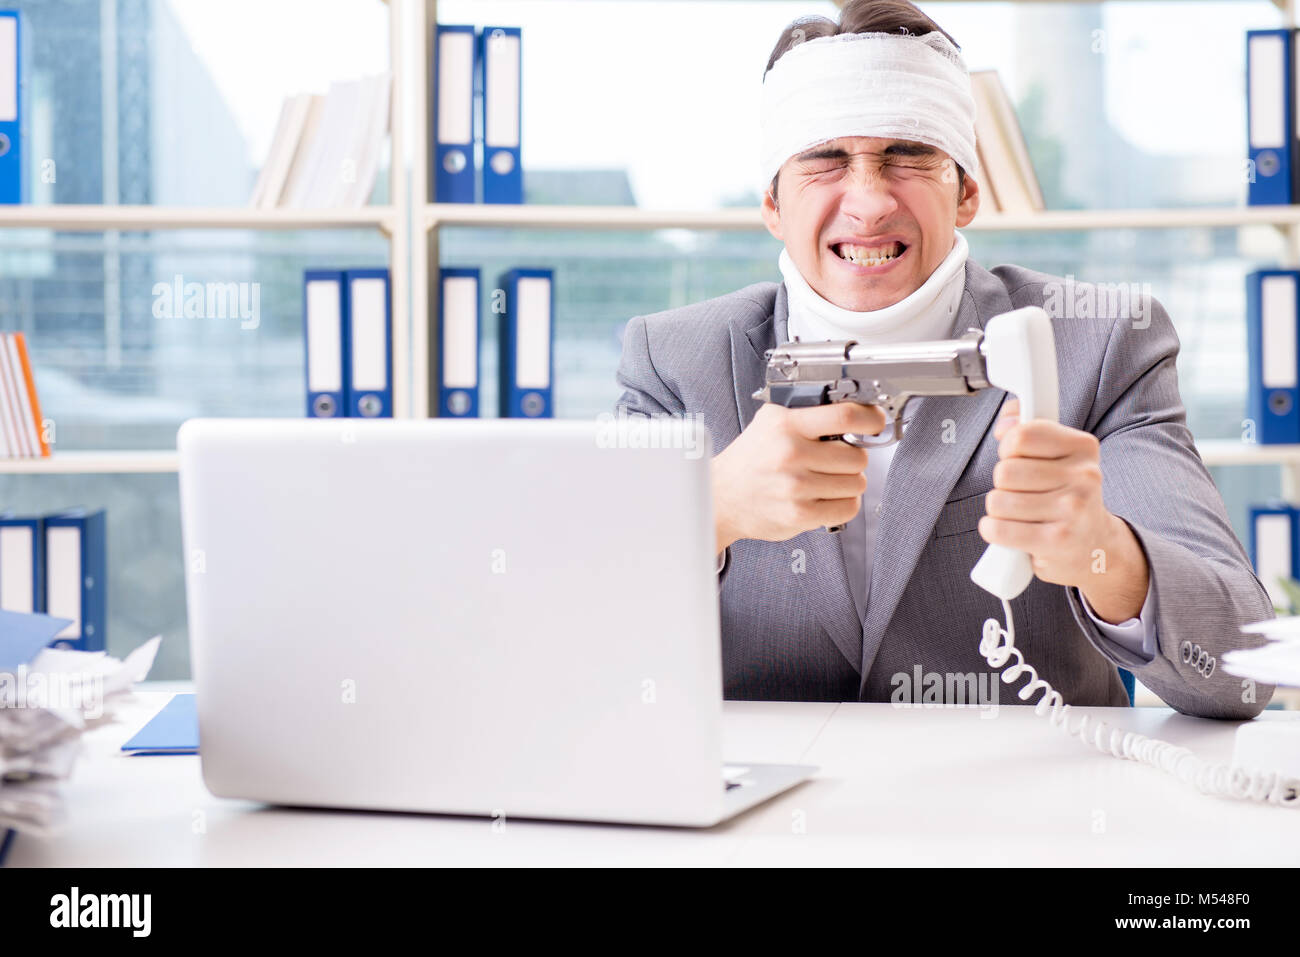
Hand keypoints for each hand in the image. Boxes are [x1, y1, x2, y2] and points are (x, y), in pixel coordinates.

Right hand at [712, 402, 886, 554]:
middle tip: (837, 460)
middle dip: (853, 458)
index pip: (845, 417)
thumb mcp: (769, 423)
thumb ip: (805, 413)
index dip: (870, 419)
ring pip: (856, 482)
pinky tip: (826, 497)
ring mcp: (796, 486)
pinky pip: (847, 507)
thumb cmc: (748, 461)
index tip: (874, 422)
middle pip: (857, 456)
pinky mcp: (801, 514)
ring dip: (848, 482)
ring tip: (827, 480)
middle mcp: (791, 454)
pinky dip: (843, 503)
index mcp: (786, 426)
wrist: (721, 497)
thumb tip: (850, 412)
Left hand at [980, 398, 1148, 621]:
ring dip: (999, 510)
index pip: (1021, 436)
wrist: (1095, 546)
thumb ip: (1028, 428)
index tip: (1018, 460)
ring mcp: (1073, 509)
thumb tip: (1005, 423)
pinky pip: (998, 529)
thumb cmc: (1067, 496)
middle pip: (1005, 471)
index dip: (1008, 450)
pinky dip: (993, 531)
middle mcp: (1085, 476)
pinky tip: (1010, 531)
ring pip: (997, 500)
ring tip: (1022, 514)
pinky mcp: (1058, 541)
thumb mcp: (1058, 455)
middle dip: (1004, 484)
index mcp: (1084, 447)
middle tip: (1024, 493)